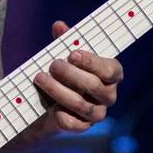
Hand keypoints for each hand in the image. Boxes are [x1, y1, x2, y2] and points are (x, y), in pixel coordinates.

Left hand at [29, 20, 123, 137]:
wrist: (50, 101)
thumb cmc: (65, 72)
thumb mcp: (64, 55)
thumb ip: (64, 40)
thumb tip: (59, 26)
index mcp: (111, 75)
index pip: (111, 70)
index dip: (93, 62)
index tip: (73, 54)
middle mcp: (109, 95)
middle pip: (94, 86)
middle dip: (71, 74)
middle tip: (53, 65)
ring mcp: (97, 113)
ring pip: (81, 104)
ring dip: (58, 91)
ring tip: (41, 78)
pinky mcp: (83, 127)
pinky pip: (73, 124)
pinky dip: (60, 114)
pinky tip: (49, 106)